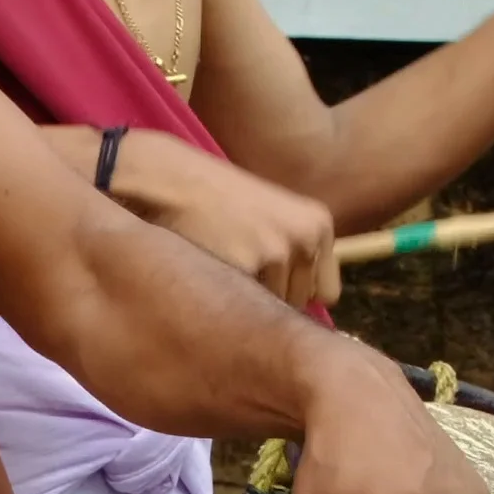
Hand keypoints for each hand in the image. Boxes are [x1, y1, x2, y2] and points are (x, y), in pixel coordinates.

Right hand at [104, 130, 338, 307]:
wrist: (168, 181)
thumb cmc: (215, 200)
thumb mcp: (272, 216)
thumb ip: (295, 254)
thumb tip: (310, 311)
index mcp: (318, 225)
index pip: (325, 294)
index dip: (294, 294)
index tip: (269, 280)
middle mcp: (305, 239)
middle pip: (297, 306)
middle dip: (269, 298)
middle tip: (236, 267)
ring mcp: (275, 255)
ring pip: (268, 312)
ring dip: (245, 302)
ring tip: (219, 266)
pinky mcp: (243, 269)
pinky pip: (242, 310)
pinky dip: (224, 304)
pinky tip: (207, 275)